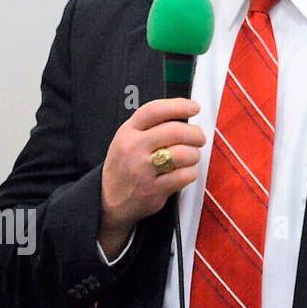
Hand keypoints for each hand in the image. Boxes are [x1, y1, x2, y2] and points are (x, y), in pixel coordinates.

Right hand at [98, 98, 205, 253]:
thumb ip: (151, 127)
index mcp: (127, 132)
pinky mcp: (154, 190)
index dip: (178, 106)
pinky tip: (185, 172)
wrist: (107, 201)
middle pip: (175, 131)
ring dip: (194, 154)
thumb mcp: (127, 140)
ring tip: (191, 157)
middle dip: (194, 133)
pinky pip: (185, 175)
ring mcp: (143, 170)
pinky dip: (191, 172)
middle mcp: (134, 148)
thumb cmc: (124, 167)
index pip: (154, 111)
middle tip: (199, 138)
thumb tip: (184, 115)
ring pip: (183, 153)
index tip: (194, 107)